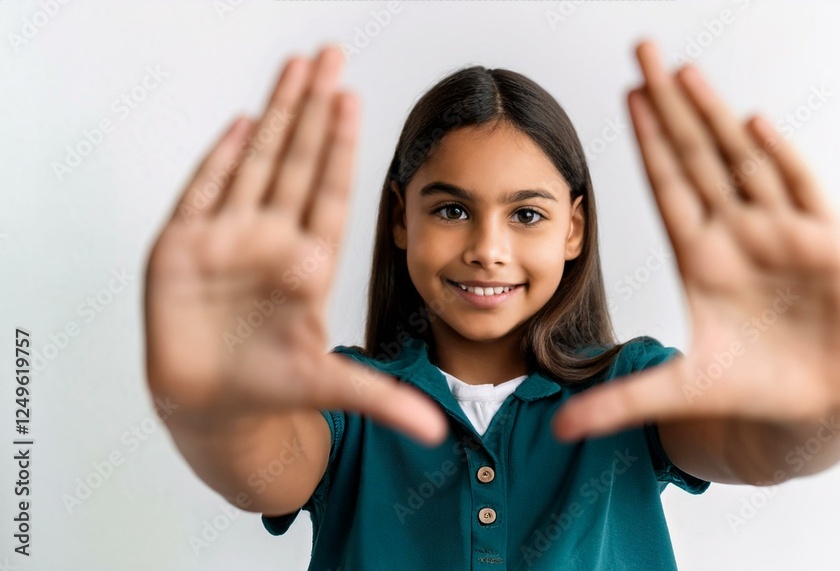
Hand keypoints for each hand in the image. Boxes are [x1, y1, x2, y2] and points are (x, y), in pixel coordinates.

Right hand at [143, 45, 446, 444]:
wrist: (212, 407)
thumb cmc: (271, 388)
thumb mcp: (332, 389)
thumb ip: (384, 403)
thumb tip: (440, 432)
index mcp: (307, 261)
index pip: (327, 191)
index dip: (338, 145)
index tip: (352, 99)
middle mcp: (270, 240)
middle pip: (294, 162)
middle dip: (311, 108)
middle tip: (328, 55)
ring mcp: (226, 239)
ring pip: (252, 164)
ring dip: (272, 116)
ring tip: (292, 69)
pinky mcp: (181, 250)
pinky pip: (201, 193)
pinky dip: (217, 159)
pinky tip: (238, 123)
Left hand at [552, 39, 839, 439]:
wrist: (817, 407)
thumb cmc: (751, 388)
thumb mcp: (678, 392)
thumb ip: (620, 403)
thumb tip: (559, 431)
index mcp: (700, 256)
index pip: (667, 185)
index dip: (647, 142)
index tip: (624, 95)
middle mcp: (737, 233)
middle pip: (697, 156)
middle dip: (670, 104)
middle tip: (643, 49)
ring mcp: (781, 235)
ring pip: (744, 161)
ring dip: (714, 117)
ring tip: (684, 72)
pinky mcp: (827, 248)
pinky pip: (800, 192)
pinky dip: (779, 158)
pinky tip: (752, 123)